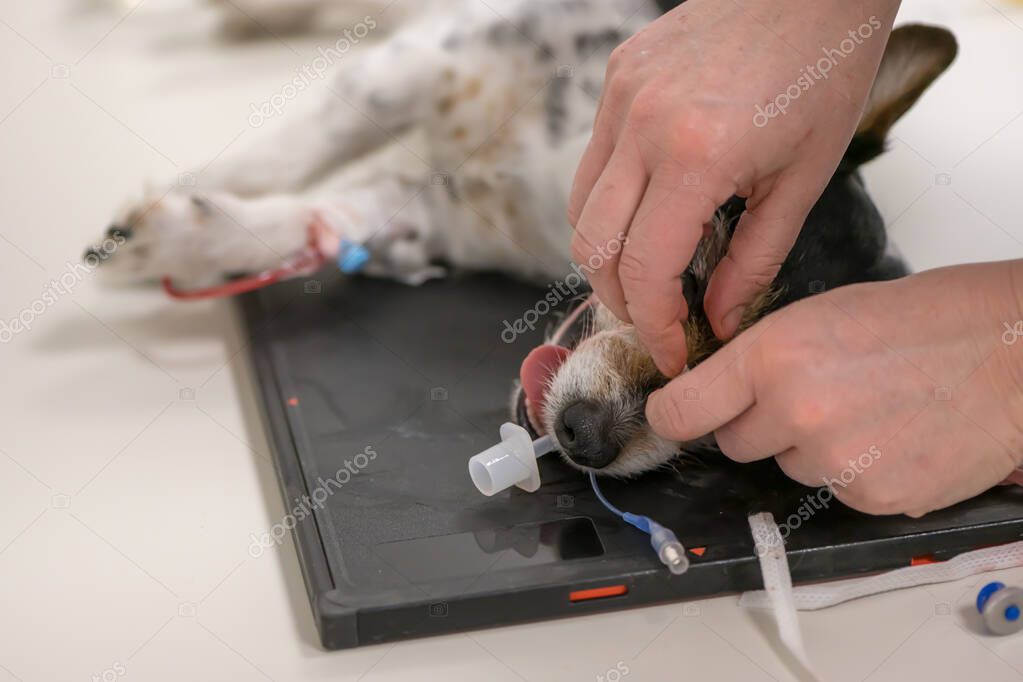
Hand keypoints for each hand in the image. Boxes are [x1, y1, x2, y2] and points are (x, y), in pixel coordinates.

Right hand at [569, 0, 899, 375]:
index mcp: (697, 155)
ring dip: (606, 256)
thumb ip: (753, 260)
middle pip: (591, 248)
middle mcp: (641, 125)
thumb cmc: (824, 66)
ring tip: (648, 275)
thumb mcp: (803, 178)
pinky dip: (611, 201)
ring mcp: (620, 96)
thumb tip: (717, 318)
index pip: (644, 270)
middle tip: (658, 322)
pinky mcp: (615, 77)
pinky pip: (594, 160)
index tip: (673, 351)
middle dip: (620, 302)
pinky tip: (650, 208)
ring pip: (580, 207)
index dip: (654, 327)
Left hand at [646, 261, 1022, 516]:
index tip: (671, 416)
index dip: (672, 415)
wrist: (1012, 353)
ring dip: (810, 447)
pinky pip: (836, 491)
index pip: (683, 410)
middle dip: (758, 424)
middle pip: (734, 443)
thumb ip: (761, 357)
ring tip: (867, 408)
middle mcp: (796, 414)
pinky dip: (855, 471)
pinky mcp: (875, 498)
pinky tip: (892, 436)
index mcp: (775, 357)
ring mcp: (836, 462)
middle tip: (809, 395)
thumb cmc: (928, 320)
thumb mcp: (822, 314)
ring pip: (788, 468)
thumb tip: (718, 393)